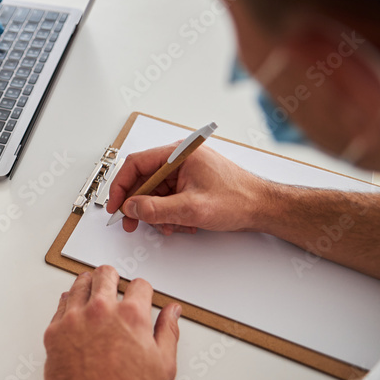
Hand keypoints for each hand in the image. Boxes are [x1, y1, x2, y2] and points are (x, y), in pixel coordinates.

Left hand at [44, 267, 180, 379]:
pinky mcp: (53, 332)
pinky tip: (76, 313)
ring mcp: (73, 319)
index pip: (139, 284)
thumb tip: (172, 312)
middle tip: (114, 286)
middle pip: (105, 275)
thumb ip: (168, 331)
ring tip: (93, 295)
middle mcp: (100, 310)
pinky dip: (70, 306)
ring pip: (79, 284)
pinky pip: (61, 305)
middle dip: (113, 279)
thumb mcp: (163, 364)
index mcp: (131, 315)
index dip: (142, 290)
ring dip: (89, 286)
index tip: (139, 296)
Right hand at [107, 144, 271, 234]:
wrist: (263, 208)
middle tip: (133, 222)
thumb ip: (156, 209)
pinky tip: (180, 224)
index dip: (121, 186)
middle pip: (144, 180)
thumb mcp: (192, 208)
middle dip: (139, 205)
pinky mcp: (190, 183)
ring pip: (155, 193)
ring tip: (168, 226)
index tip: (116, 205)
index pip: (136, 164)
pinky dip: (168, 214)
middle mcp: (180, 159)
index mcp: (179, 153)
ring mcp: (185, 171)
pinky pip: (168, 198)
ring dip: (157, 213)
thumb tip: (131, 208)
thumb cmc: (239, 199)